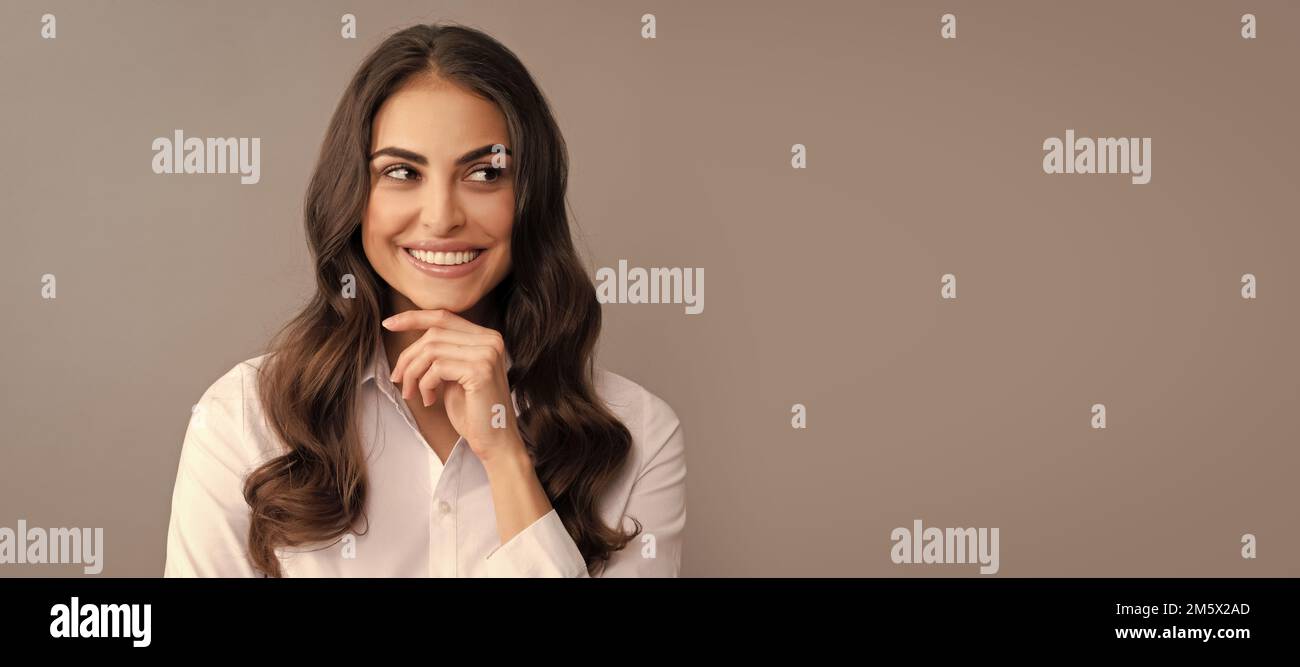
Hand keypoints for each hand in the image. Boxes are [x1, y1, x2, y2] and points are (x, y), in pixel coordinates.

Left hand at [382, 309, 524, 463]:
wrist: (495, 441)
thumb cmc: (473, 411)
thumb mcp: (454, 375)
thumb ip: (442, 354)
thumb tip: (411, 343)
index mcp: (486, 337)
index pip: (443, 317)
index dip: (413, 318)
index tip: (389, 323)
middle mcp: (490, 340)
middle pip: (433, 334)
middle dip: (408, 357)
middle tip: (398, 379)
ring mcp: (487, 354)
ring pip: (431, 350)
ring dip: (413, 373)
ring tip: (412, 393)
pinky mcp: (480, 370)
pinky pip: (436, 368)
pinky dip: (425, 384)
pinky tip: (430, 399)